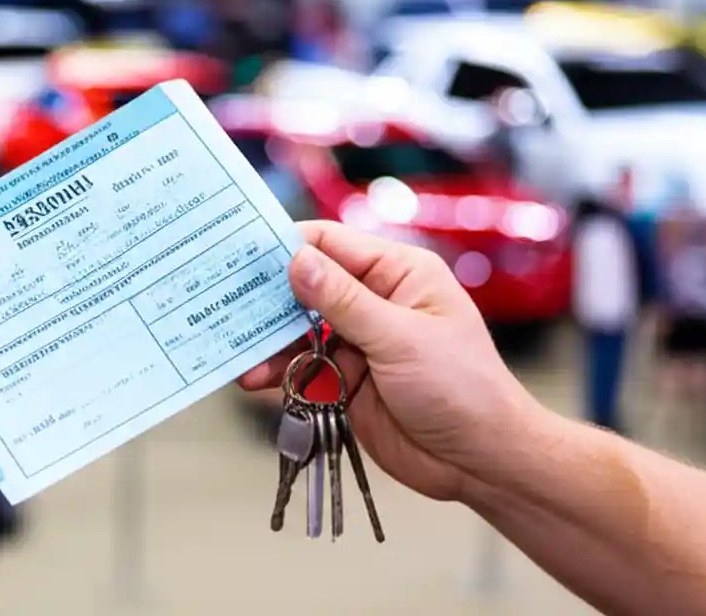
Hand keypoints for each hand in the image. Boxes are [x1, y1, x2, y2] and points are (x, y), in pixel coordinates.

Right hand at [240, 221, 544, 500]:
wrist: (480, 462)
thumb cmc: (462, 388)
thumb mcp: (400, 338)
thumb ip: (344, 301)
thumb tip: (297, 259)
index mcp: (398, 274)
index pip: (332, 244)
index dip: (288, 245)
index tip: (243, 255)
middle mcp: (375, 302)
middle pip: (307, 288)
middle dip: (269, 299)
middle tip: (226, 305)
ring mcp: (358, 343)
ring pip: (298, 332)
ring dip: (270, 345)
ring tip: (241, 357)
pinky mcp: (345, 382)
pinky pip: (302, 369)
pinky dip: (278, 375)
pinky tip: (255, 381)